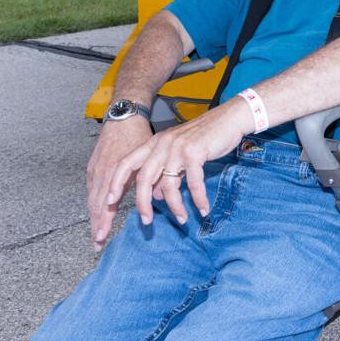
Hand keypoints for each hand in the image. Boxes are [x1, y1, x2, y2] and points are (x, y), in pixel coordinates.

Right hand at [87, 116, 151, 245]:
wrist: (123, 116)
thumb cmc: (137, 135)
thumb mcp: (144, 157)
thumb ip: (146, 178)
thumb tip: (155, 198)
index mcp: (113, 173)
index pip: (104, 204)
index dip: (102, 222)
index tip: (102, 239)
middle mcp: (100, 174)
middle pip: (95, 206)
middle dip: (96, 226)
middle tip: (97, 244)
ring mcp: (94, 170)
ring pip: (92, 199)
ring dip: (94, 217)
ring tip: (97, 234)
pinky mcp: (92, 167)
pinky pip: (91, 189)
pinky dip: (93, 203)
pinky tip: (96, 212)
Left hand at [106, 101, 252, 229]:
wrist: (229, 118)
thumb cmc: (205, 136)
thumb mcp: (179, 151)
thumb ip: (165, 170)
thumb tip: (157, 195)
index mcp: (154, 143)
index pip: (127, 163)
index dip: (116, 183)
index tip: (109, 202)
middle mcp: (162, 144)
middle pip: (143, 179)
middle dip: (142, 204)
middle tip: (146, 221)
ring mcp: (178, 148)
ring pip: (168, 185)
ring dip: (175, 206)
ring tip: (183, 219)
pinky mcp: (195, 153)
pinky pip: (193, 183)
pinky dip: (198, 199)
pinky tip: (203, 209)